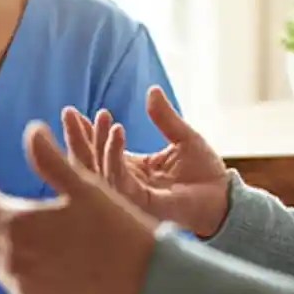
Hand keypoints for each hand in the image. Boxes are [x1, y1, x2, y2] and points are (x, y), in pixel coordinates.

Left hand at [0, 122, 158, 293]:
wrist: (142, 285)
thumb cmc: (116, 230)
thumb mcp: (85, 187)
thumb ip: (50, 159)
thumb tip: (32, 129)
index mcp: (18, 223)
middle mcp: (11, 257)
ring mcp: (21, 283)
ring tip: (15, 227)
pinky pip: (8, 279)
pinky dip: (11, 262)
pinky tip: (31, 255)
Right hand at [62, 86, 229, 237]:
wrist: (225, 197)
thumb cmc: (205, 173)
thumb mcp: (184, 137)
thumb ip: (164, 118)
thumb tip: (152, 90)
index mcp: (132, 170)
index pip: (99, 152)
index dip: (86, 133)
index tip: (73, 112)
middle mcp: (126, 184)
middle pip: (90, 163)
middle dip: (77, 138)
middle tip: (68, 113)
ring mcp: (131, 195)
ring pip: (99, 171)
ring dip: (96, 142)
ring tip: (101, 116)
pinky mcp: (141, 203)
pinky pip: (119, 179)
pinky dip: (114, 154)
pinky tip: (117, 131)